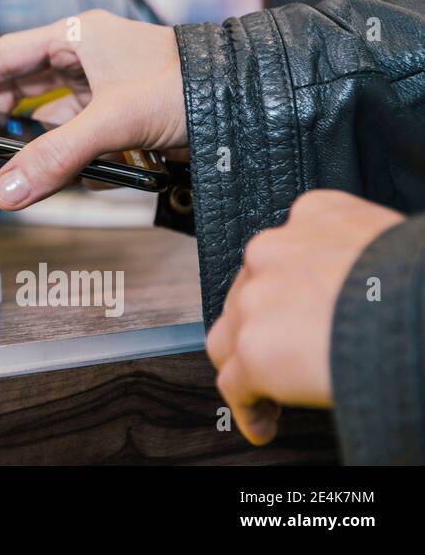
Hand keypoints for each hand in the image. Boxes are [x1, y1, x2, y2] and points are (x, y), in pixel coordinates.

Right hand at [0, 9, 185, 209]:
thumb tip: (5, 188)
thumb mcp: (113, 122)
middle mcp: (89, 55)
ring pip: (48, 110)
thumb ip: (55, 157)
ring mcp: (106, 84)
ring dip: (25, 134)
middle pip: (20, 82)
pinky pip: (76, 131)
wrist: (252, 102)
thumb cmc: (192, 86)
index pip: (4, 55)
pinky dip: (60, 149)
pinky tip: (52, 166)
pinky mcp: (122, 113)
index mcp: (80, 36)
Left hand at [207, 190, 403, 445]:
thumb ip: (359, 258)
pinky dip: (246, 407)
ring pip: (232, 335)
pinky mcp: (255, 348)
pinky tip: (262, 424)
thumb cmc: (422, 284)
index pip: (283, 251)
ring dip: (248, 365)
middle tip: (289, 358)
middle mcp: (275, 249)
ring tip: (269, 395)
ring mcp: (258, 297)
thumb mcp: (391, 246)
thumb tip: (360, 291)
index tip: (296, 313)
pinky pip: (235, 383)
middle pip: (250, 293)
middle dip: (264, 326)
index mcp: (316, 215)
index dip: (286, 287)